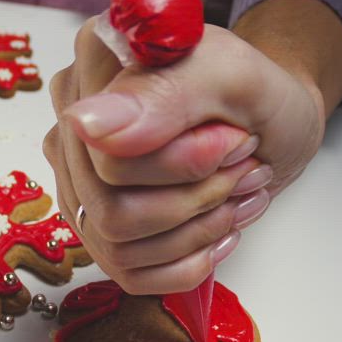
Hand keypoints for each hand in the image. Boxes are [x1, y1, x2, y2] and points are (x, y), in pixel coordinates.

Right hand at [43, 23, 326, 294]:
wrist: (269, 125)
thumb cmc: (256, 95)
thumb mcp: (235, 76)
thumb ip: (164, 93)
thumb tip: (85, 124)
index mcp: (93, 69)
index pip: (107, 158)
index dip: (182, 166)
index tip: (236, 141)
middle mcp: (72, 125)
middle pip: (110, 211)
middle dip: (195, 201)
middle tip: (244, 170)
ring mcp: (78, 181)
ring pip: (118, 246)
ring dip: (195, 232)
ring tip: (236, 194)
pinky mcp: (97, 225)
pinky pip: (128, 273)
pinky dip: (187, 261)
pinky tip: (217, 229)